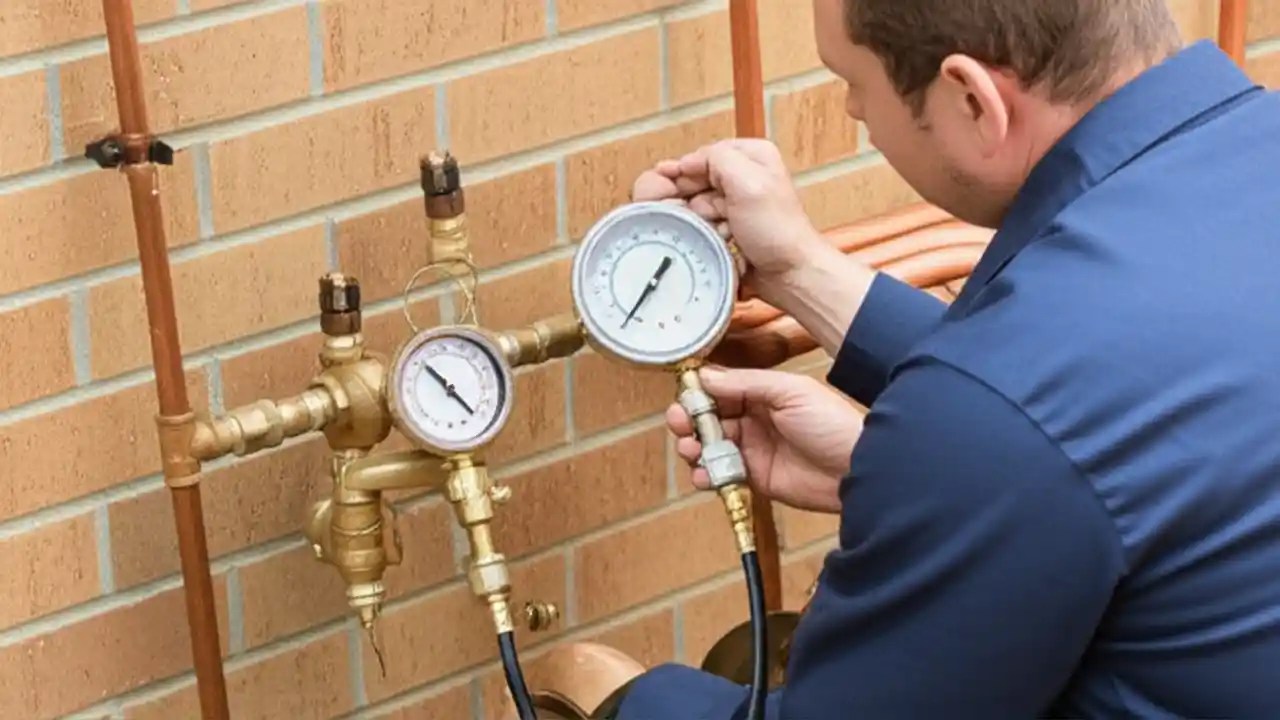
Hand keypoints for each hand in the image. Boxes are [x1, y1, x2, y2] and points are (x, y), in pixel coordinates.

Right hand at [631, 139, 831, 306]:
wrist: (789, 273)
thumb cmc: (776, 230)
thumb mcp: (747, 182)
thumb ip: (716, 159)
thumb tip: (685, 163)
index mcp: (752, 154)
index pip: (702, 155)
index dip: (684, 172)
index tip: (668, 187)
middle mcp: (744, 173)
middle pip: (696, 180)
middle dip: (695, 200)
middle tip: (705, 216)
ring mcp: (736, 201)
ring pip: (696, 204)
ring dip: (702, 220)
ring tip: (722, 231)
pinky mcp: (730, 224)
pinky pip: (703, 223)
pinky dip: (707, 233)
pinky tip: (721, 240)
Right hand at [667, 366, 862, 513]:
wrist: (858, 469)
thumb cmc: (832, 424)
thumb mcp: (790, 392)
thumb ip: (746, 383)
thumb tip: (707, 375)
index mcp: (763, 393)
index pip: (721, 388)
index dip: (699, 392)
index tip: (683, 397)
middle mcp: (755, 419)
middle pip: (710, 417)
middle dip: (691, 420)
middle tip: (681, 424)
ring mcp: (753, 448)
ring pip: (711, 446)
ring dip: (695, 447)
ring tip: (692, 450)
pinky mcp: (755, 477)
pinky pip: (722, 473)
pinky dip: (707, 474)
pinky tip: (704, 473)